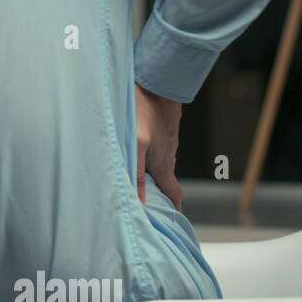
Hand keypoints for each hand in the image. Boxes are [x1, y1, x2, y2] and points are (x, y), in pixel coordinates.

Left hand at [134, 83, 182, 210]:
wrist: (159, 78)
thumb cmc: (146, 110)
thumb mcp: (138, 145)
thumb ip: (136, 175)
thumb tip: (140, 204)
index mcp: (164, 164)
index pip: (173, 194)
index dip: (172, 210)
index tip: (170, 224)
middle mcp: (167, 154)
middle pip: (163, 180)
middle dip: (155, 195)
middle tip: (141, 207)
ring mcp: (164, 140)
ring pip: (155, 163)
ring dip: (146, 175)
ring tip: (129, 183)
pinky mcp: (159, 127)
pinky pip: (152, 148)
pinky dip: (143, 156)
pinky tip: (130, 152)